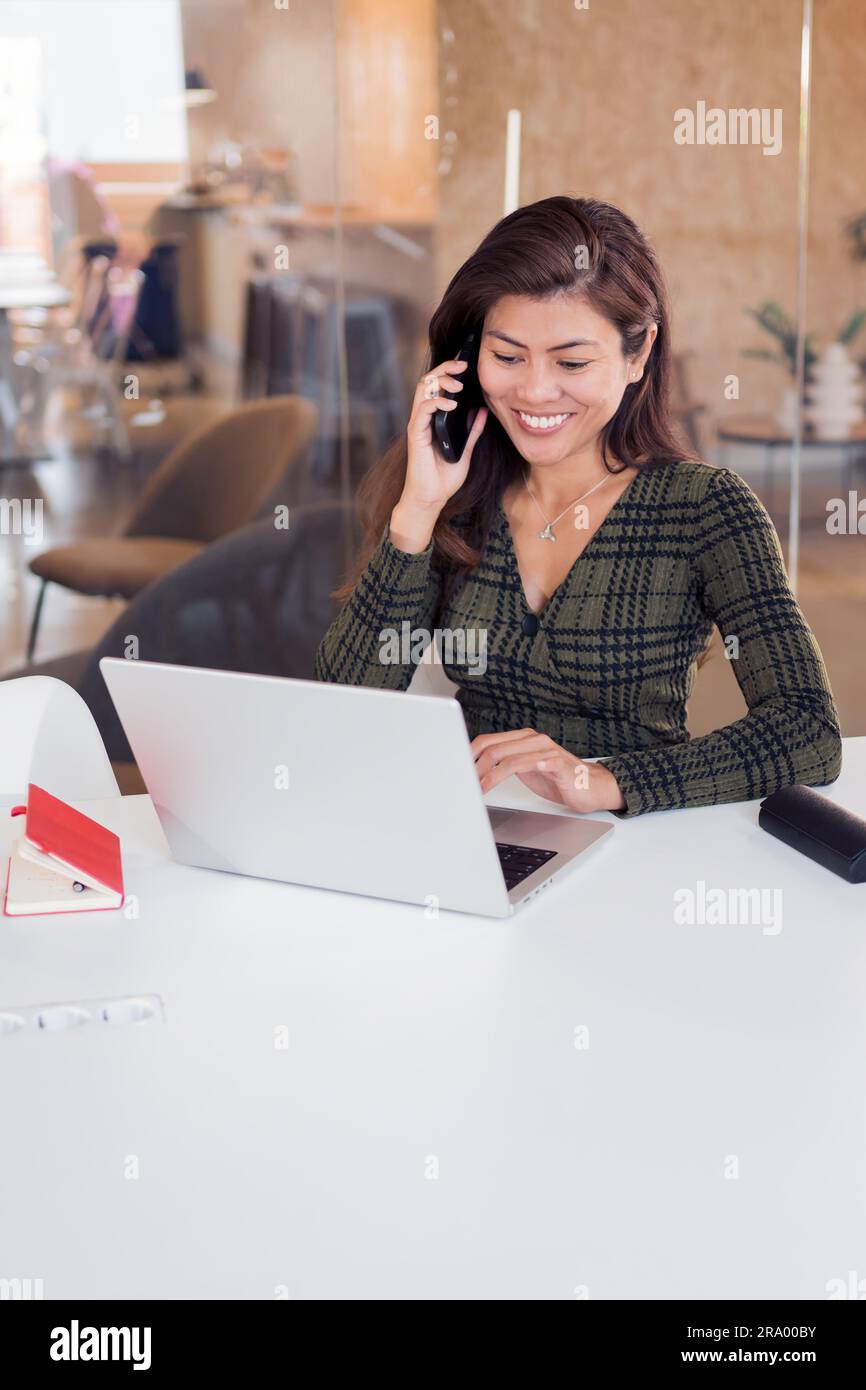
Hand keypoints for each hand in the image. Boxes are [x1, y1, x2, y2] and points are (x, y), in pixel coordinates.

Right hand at [391, 359, 487, 547]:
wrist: (431, 498)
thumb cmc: (444, 478)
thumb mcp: (466, 450)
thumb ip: (473, 431)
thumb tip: (482, 411)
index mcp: (434, 419)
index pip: (438, 386)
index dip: (450, 372)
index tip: (466, 365)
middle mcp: (424, 418)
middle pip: (429, 381)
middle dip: (445, 368)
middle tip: (463, 364)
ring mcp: (418, 424)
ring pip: (423, 389)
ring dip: (441, 380)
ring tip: (458, 383)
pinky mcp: (416, 433)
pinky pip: (423, 408)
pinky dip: (437, 401)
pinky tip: (452, 404)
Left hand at [470, 728, 625, 812]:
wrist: (591, 786)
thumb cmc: (558, 779)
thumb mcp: (526, 770)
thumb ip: (504, 765)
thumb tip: (475, 772)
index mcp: (523, 739)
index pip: (488, 741)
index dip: (469, 755)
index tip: (456, 769)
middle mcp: (533, 740)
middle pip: (494, 748)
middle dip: (475, 768)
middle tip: (464, 784)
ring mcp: (547, 750)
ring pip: (510, 758)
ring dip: (490, 775)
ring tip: (479, 789)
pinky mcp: (559, 764)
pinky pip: (538, 763)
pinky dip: (524, 768)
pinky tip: (509, 776)